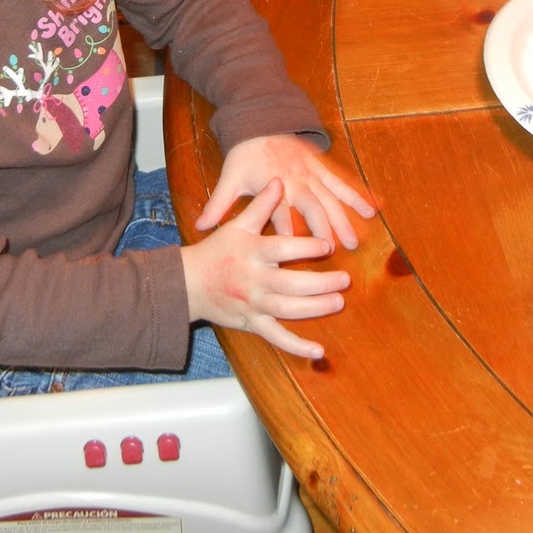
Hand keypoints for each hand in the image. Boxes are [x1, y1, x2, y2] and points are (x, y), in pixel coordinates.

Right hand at [182, 180, 351, 359]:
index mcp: (252, 252)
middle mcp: (254, 280)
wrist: (187, 284)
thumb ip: (261, 206)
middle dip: (320, 283)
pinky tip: (319, 351)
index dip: (306, 246)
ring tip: (338, 302)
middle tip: (345, 279)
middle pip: (291, 284)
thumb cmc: (215, 251)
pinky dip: (297, 347)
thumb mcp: (236, 225)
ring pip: (288, 311)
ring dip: (315, 309)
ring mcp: (253, 304)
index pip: (282, 249)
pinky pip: (277, 337)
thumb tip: (278, 180)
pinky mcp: (252, 323)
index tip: (328, 244)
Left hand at [195, 134, 374, 250]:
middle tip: (333, 250)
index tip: (292, 255)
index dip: (286, 234)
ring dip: (345, 219)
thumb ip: (218, 204)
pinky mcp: (323, 167)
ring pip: (332, 198)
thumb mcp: (229, 178)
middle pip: (311, 208)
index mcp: (273, 188)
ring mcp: (312, 174)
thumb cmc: (245, 154)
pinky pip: (343, 182)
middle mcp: (295, 182)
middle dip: (323, 228)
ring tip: (356, 241)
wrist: (261, 120)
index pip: (279, 216)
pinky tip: (374, 209)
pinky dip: (359, 195)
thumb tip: (200, 228)